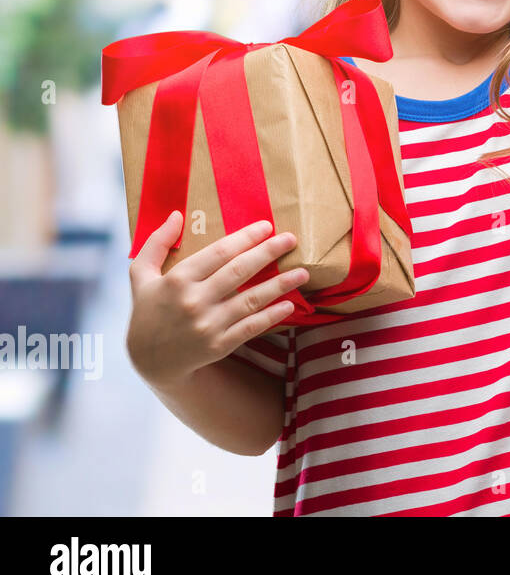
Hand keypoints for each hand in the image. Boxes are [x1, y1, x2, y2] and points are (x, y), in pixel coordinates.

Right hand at [125, 210, 304, 387]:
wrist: (150, 360)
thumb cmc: (148, 310)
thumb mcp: (141, 275)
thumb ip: (156, 243)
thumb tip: (177, 214)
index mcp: (177, 279)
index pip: (218, 253)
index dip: (245, 238)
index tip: (267, 227)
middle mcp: (193, 301)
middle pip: (239, 271)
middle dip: (268, 253)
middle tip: (291, 239)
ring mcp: (208, 325)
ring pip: (251, 300)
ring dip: (280, 285)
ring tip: (303, 273)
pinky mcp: (219, 345)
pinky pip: (251, 327)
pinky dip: (272, 316)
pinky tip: (290, 304)